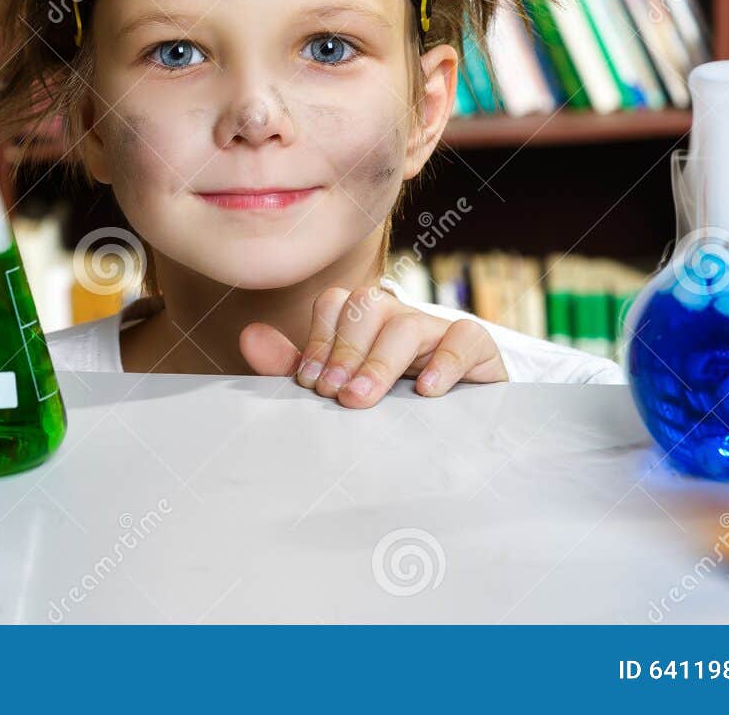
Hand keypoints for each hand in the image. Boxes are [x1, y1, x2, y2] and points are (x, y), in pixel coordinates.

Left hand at [238, 286, 505, 408]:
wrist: (460, 423)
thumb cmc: (393, 402)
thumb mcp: (343, 385)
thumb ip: (299, 366)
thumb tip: (250, 336)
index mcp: (362, 322)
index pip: (333, 304)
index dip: (318, 341)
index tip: (311, 384)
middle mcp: (397, 316)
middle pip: (365, 306)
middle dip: (343, 351)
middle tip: (334, 394)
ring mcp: (438, 329)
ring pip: (406, 324)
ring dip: (379, 362)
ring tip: (363, 398)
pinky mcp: (478, 347)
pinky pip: (464, 337)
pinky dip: (445, 361)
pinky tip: (426, 390)